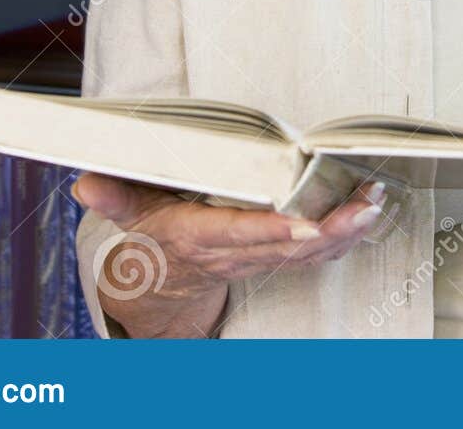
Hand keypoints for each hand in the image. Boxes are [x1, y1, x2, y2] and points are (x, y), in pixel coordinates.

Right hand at [71, 172, 387, 336]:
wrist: (168, 278)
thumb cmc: (157, 233)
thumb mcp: (131, 211)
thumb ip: (114, 195)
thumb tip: (86, 183)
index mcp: (200, 236)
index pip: (238, 234)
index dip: (271, 231)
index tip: (302, 223)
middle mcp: (236, 252)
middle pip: (287, 245)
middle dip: (330, 227)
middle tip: (363, 204)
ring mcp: (260, 259)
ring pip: (310, 252)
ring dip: (347, 230)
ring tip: (375, 202)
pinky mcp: (278, 257)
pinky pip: (318, 253)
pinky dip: (347, 236)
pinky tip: (370, 213)